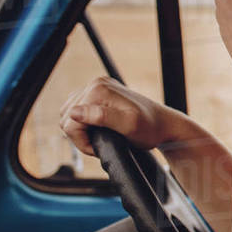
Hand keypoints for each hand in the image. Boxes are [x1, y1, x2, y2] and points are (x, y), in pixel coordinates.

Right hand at [59, 76, 182, 155]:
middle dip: (82, 135)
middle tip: (102, 142)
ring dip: (82, 129)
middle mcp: (96, 84)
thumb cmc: (150, 129)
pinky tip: (100, 128)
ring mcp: (98, 87)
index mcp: (98, 90)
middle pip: (67, 117)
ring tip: (103, 135)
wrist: (164, 124)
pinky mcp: (100, 93)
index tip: (99, 146)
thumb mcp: (128, 126)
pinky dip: (84, 123)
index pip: (70, 121)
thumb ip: (102, 118)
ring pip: (70, 114)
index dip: (82, 140)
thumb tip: (75, 112)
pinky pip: (78, 110)